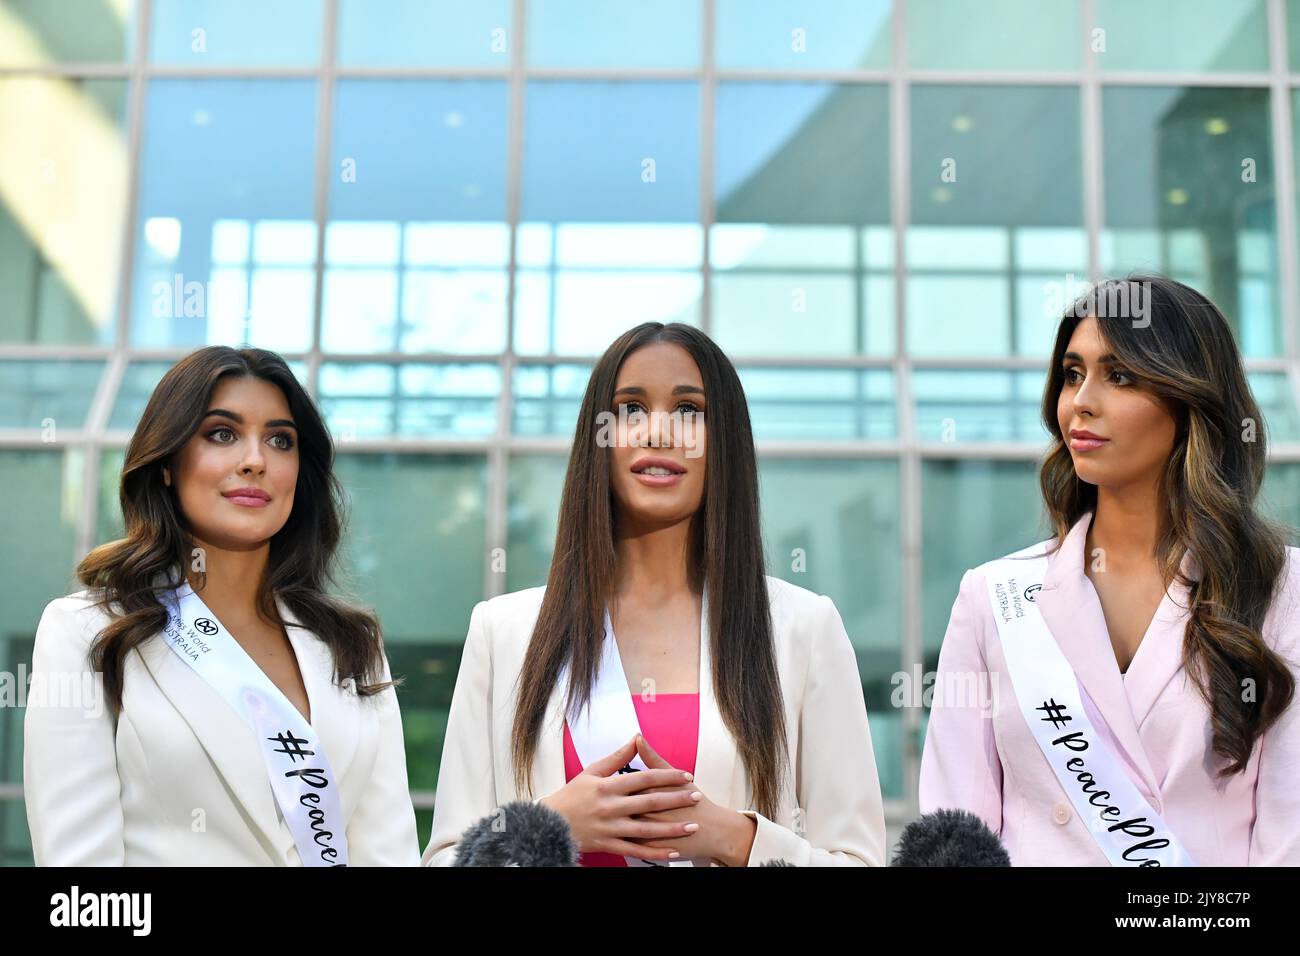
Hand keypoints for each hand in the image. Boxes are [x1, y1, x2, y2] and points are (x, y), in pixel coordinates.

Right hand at [537, 734, 702, 861]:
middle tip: (697, 797)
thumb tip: (636, 739)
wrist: (551, 824)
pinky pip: (636, 851)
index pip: (644, 778)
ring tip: (692, 825)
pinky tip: (673, 852)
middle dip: (676, 800)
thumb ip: (617, 757)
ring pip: (647, 830)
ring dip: (672, 828)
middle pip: (650, 802)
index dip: (667, 776)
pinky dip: (655, 853)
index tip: (686, 775)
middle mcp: (611, 807)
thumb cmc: (572, 795)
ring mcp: (610, 828)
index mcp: (608, 786)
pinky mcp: (609, 845)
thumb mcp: (592, 771)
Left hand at [625, 735, 757, 866]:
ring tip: (615, 818)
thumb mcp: (675, 777)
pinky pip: (631, 844)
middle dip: (613, 803)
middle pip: (621, 804)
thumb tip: (638, 738)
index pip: (625, 783)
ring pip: (622, 826)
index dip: (617, 783)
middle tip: (610, 801)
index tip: (613, 784)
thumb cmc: (695, 802)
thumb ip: (653, 758)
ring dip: (616, 823)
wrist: (714, 830)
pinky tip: (622, 834)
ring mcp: (651, 830)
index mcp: (653, 789)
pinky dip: (625, 839)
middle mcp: (650, 809)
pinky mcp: (652, 847)